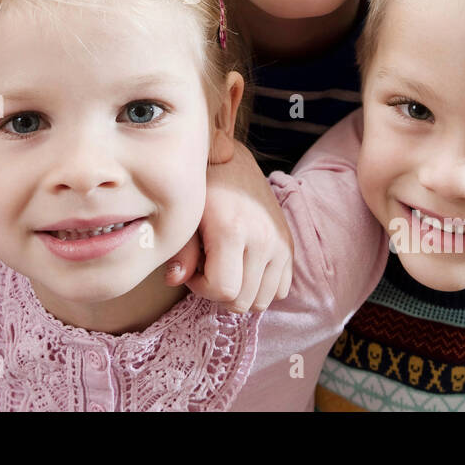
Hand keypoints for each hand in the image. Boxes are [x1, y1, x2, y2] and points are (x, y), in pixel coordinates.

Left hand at [163, 142, 292, 312]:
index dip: (200, 287)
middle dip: (218, 291)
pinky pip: (280, 290)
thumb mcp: (187, 216)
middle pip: (242, 301)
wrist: (235, 163)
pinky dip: (260, 287)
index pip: (223, 290)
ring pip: (261, 301)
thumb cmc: (205, 189)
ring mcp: (280, 243)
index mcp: (233, 229)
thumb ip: (181, 252)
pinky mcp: (289, 246)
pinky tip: (244, 266)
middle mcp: (263, 238)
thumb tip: (175, 280)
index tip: (193, 266)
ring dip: (240, 292)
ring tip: (225, 265)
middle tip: (207, 266)